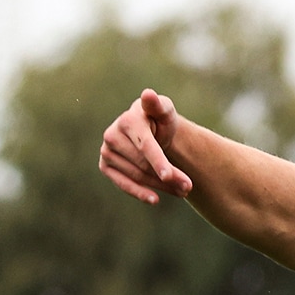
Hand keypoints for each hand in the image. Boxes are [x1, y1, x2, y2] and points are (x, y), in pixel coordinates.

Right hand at [98, 89, 192, 204]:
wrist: (150, 131)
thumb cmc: (160, 120)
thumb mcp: (165, 111)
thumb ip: (159, 105)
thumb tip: (148, 94)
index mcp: (128, 121)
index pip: (146, 146)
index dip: (158, 162)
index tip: (170, 177)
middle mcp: (112, 135)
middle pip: (144, 165)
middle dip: (168, 177)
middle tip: (189, 187)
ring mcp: (106, 151)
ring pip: (138, 176)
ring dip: (161, 187)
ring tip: (182, 190)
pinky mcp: (105, 165)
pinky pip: (123, 183)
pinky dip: (139, 193)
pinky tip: (155, 199)